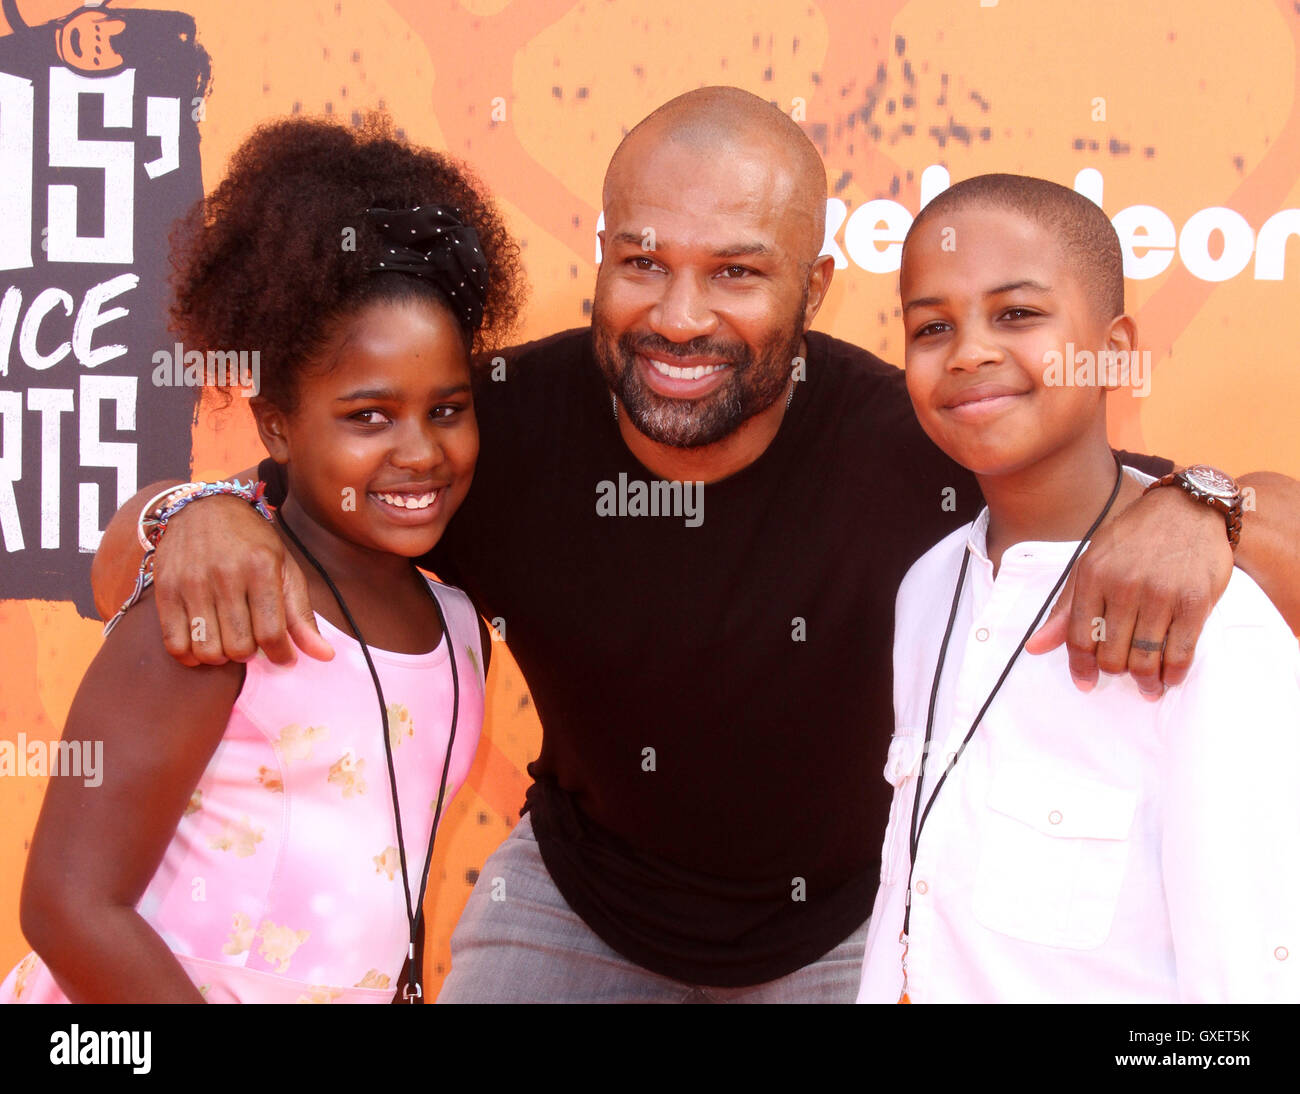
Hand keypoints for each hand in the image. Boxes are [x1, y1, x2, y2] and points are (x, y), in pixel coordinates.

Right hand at [152, 494, 332, 666]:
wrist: (205, 506)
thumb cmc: (252, 542)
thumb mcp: (285, 569)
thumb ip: (302, 615)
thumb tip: (325, 655)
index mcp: (261, 568)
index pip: (271, 633)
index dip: (281, 655)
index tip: (284, 658)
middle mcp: (226, 575)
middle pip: (239, 646)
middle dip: (250, 654)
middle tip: (251, 642)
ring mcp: (192, 583)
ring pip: (207, 649)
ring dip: (221, 656)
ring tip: (227, 641)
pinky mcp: (166, 590)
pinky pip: (174, 643)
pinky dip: (189, 655)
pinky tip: (201, 644)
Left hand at [1026, 485, 1231, 696]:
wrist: (1186, 508)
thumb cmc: (1134, 538)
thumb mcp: (1091, 563)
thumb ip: (1066, 608)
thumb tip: (1036, 647)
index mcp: (1093, 576)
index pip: (1078, 637)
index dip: (1080, 667)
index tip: (1084, 682)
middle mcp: (1124, 586)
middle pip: (1112, 653)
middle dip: (1114, 671)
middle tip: (1122, 674)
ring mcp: (1161, 595)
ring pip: (1145, 658)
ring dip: (1145, 681)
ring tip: (1147, 686)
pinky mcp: (1195, 602)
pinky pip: (1181, 652)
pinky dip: (1173, 672)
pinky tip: (1169, 676)